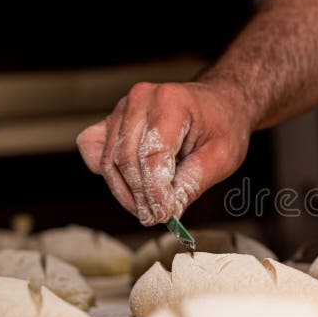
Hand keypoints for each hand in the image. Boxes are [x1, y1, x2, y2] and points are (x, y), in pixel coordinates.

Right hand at [77, 81, 254, 225]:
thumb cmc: (223, 127)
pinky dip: (109, 174)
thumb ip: (193, 182)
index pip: (153, 154)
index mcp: (172, 101)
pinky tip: (132, 187)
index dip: (155, 191)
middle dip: (140, 195)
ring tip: (148, 209)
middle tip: (156, 218)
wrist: (218, 104)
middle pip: (127, 158)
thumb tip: (167, 212)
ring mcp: (122, 107)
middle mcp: (141, 99)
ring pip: (109, 159)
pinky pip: (94, 150)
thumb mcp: (223, 156)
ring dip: (126, 191)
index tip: (164, 216)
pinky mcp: (112, 119)